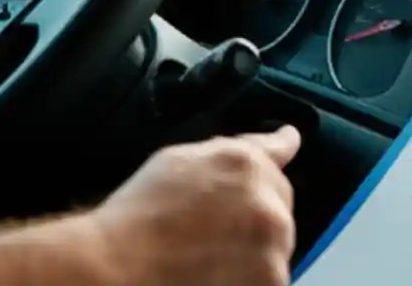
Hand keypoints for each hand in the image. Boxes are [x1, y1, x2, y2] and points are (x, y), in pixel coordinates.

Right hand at [90, 125, 302, 285]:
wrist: (123, 265)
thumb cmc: (141, 213)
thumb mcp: (178, 159)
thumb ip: (227, 150)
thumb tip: (271, 140)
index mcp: (245, 163)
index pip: (278, 152)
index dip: (281, 147)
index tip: (288, 140)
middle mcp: (268, 201)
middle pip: (279, 201)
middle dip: (256, 209)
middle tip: (215, 226)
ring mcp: (273, 246)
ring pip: (277, 242)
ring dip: (256, 246)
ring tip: (210, 254)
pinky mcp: (271, 282)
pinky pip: (271, 274)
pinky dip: (252, 275)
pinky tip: (217, 273)